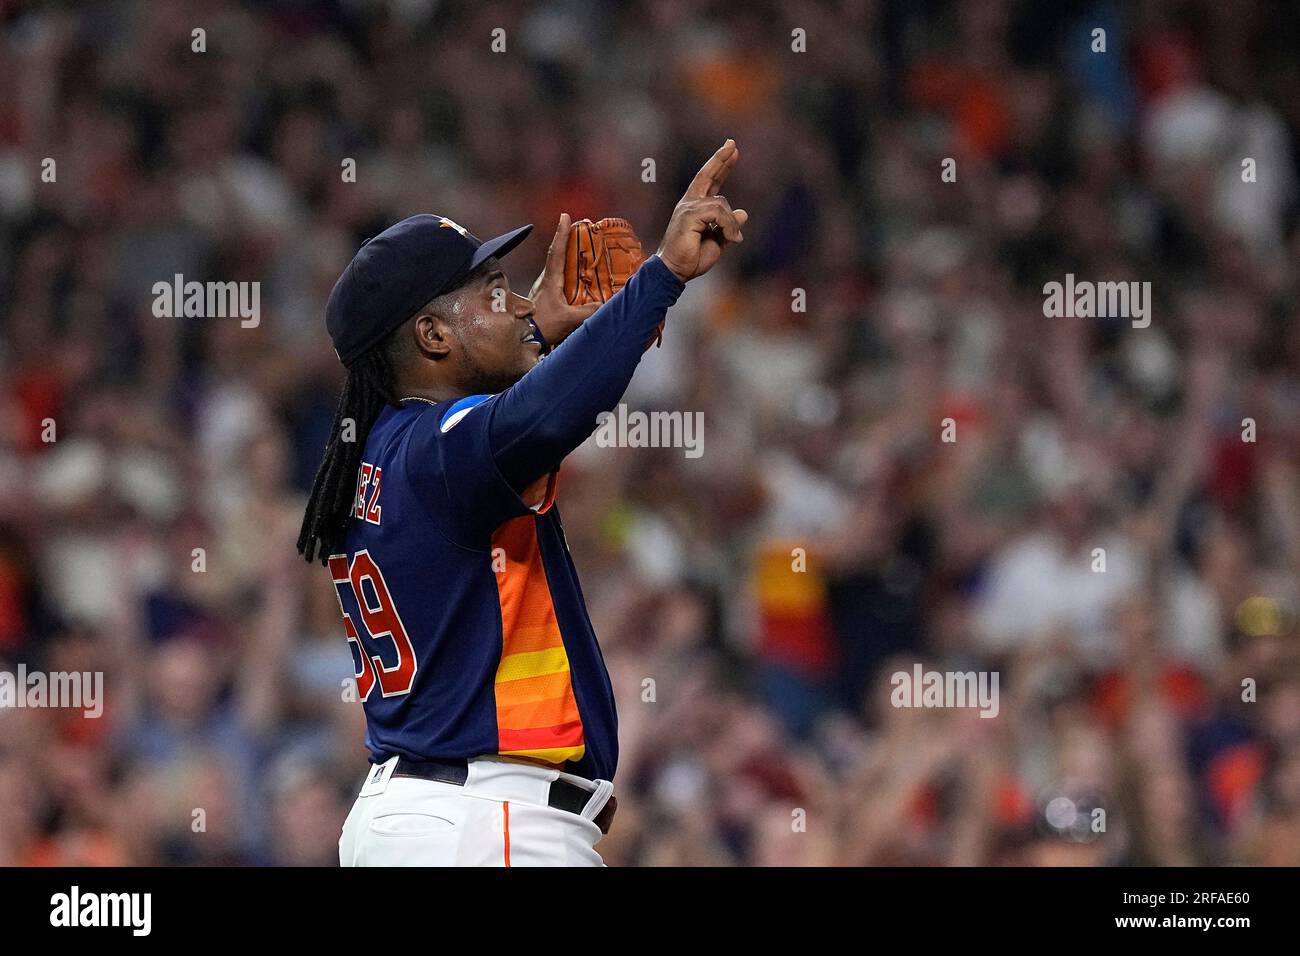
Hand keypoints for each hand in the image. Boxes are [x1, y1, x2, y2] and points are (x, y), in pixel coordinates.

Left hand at [529, 213, 599, 348]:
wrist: (525, 341)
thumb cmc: (543, 327)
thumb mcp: (568, 319)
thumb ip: (588, 311)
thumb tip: (605, 304)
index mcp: (550, 280)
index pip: (556, 251)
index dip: (561, 233)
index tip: (564, 216)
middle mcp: (546, 282)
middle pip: (557, 256)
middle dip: (568, 242)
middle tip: (580, 230)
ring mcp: (546, 291)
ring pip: (559, 269)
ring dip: (570, 259)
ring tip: (585, 253)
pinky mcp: (548, 301)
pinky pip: (562, 283)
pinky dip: (572, 277)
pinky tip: (581, 282)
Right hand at [656, 139, 747, 281]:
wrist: (675, 271)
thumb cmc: (692, 258)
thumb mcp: (717, 241)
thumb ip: (728, 226)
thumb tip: (743, 213)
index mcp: (695, 207)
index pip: (710, 181)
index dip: (721, 166)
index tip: (731, 150)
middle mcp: (689, 203)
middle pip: (707, 175)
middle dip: (720, 160)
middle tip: (732, 144)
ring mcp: (687, 208)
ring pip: (721, 204)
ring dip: (731, 223)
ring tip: (734, 239)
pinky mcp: (689, 215)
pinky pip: (718, 213)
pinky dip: (728, 226)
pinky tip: (732, 239)